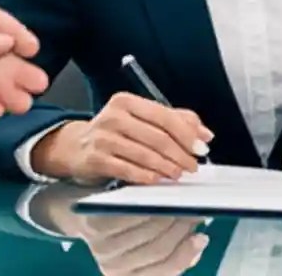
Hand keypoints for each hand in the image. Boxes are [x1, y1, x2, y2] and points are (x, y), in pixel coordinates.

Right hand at [32, 92, 212, 183]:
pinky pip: (127, 169)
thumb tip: (205, 134)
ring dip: (166, 167)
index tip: (202, 147)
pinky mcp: (96, 158)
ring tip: (178, 174)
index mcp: (127, 101)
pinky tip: (157, 180)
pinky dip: (146, 176)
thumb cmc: (115, 133)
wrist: (76, 147)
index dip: (187, 133)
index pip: (164, 116)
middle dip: (180, 154)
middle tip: (192, 166)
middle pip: (156, 136)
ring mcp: (102, 137)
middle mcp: (113, 116)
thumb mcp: (142, 120)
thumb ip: (175, 121)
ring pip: (144, 154)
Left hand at [51, 210, 209, 275]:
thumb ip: (168, 246)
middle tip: (195, 209)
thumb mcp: (140, 241)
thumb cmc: (114, 224)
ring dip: (166, 215)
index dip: (187, 254)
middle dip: (181, 229)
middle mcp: (115, 269)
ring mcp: (103, 249)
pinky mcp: (93, 227)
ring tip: (179, 200)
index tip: (202, 236)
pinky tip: (156, 195)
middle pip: (158, 251)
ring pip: (145, 234)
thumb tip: (198, 241)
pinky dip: (145, 205)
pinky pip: (127, 216)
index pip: (166, 271)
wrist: (71, 209)